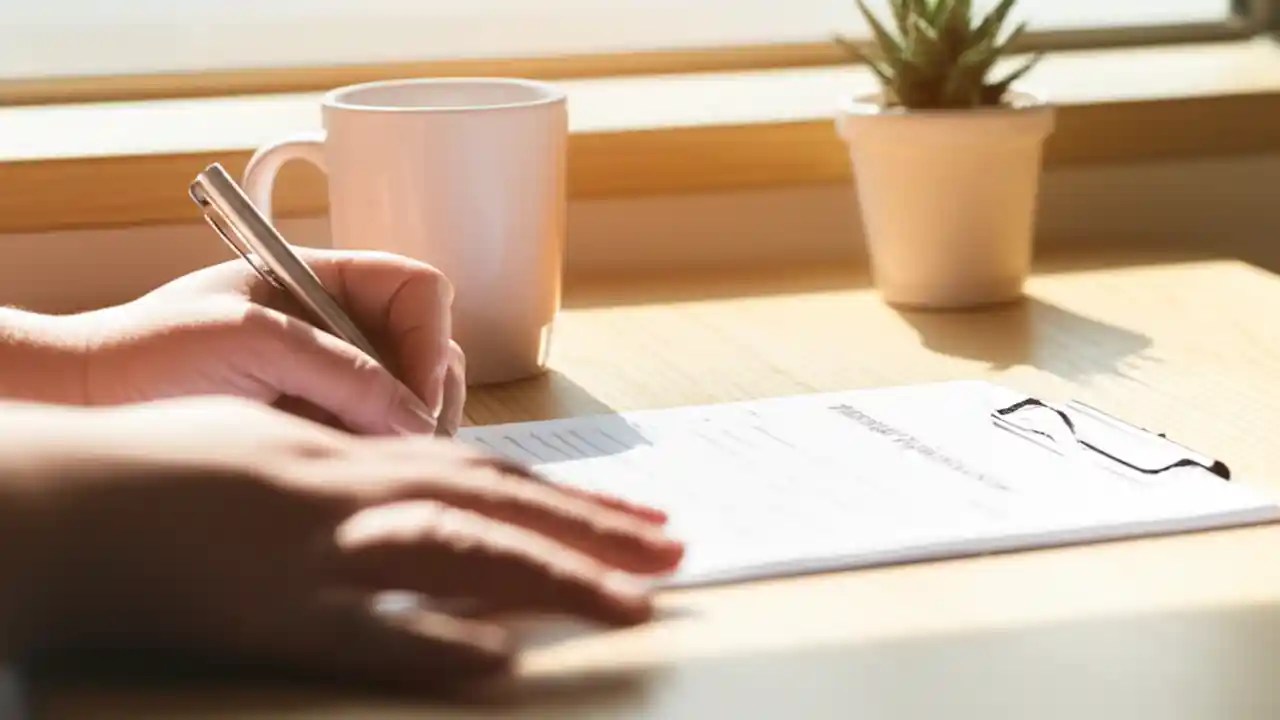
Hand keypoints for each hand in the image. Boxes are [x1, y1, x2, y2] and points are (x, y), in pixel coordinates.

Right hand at [2, 397, 680, 688]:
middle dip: (597, 532)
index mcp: (358, 456)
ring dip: (554, 579)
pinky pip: (371, 636)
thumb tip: (420, 483)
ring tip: (633, 605)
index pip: (492, 475)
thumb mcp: (277, 446)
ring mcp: (320, 553)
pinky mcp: (275, 617)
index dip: (574, 498)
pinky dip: (438, 649)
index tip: (643, 518)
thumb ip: (355, 469)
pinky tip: (503, 667)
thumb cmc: (165, 464)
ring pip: (461, 555)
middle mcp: (355, 494)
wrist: (68, 498)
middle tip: (679, 551)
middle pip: (499, 507)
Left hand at [75, 249, 465, 435]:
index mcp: (326, 283)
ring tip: (361, 455)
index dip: (429, 338)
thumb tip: (414, 417)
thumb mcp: (250, 342)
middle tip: (399, 439)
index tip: (412, 392)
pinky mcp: (324, 427)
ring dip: (407, 432)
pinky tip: (346, 468)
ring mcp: (336, 381)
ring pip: (417, 403)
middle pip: (433, 350)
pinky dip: (382, 458)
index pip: (419, 290)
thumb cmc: (151, 350)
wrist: (91, 399)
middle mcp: (341, 330)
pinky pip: (383, 442)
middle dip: (427, 395)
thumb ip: (339, 370)